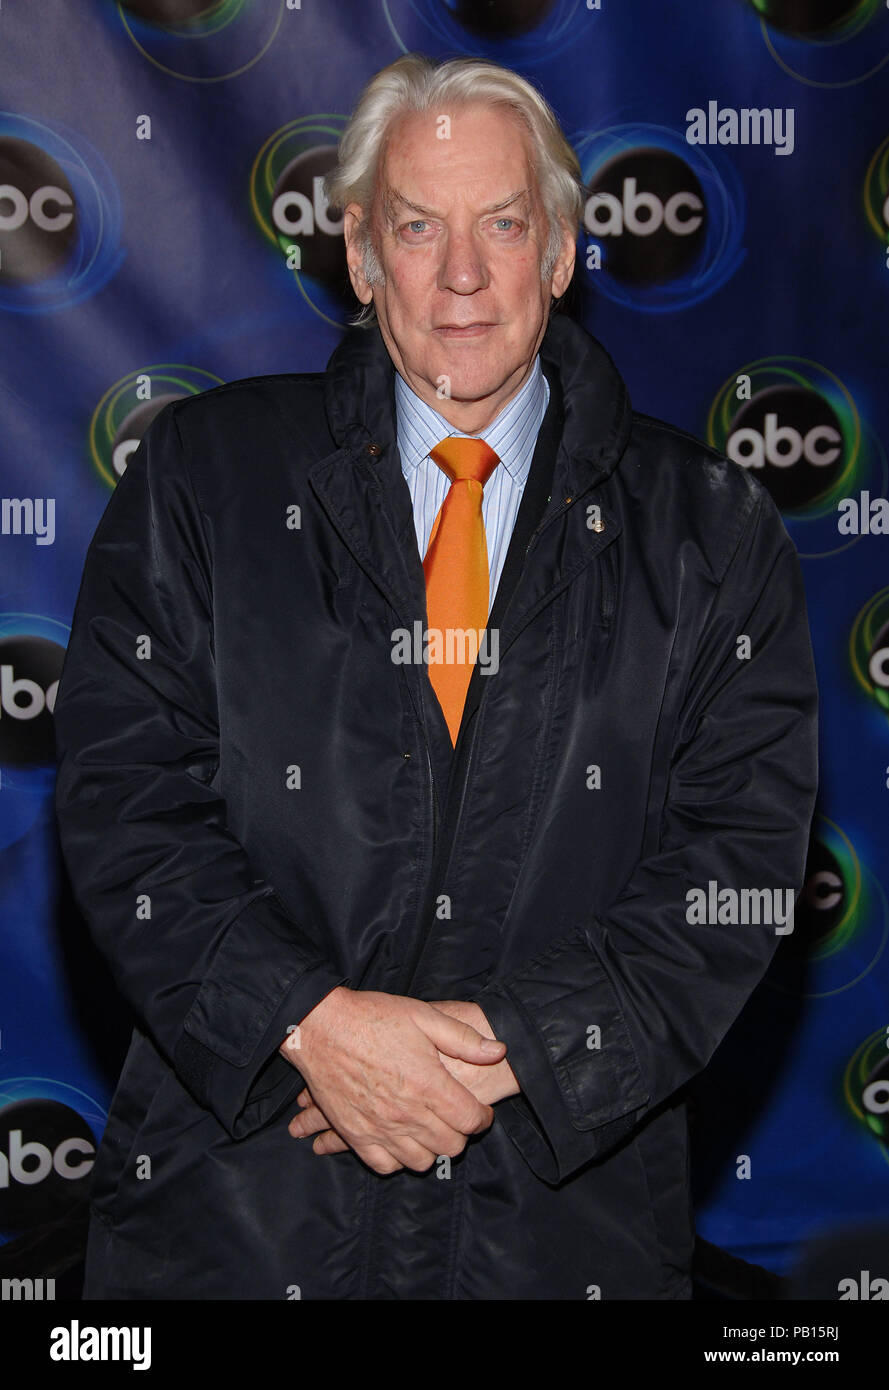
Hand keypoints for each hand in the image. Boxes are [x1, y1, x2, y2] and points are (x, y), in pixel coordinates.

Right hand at [279, 987, 507, 1174]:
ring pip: (421, 1161)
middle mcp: (407, 1112)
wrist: (320, 1026)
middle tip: (455, 1118)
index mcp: (428, 1084)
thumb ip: (463, 1039)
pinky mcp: (355, 1135)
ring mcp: (380, 1127)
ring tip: (430, 1130)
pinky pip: (385, 1165)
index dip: (482, 1118)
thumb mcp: (423, 1016)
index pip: (471, 1120)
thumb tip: (499, 1051)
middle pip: (450, 1146)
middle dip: (460, 1133)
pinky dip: (398, 1159)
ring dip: (432, 1148)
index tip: (479, 1111)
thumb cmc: (373, 1017)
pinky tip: (401, 1141)